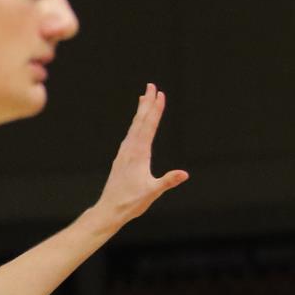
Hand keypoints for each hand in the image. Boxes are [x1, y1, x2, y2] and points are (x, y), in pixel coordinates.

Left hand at [89, 85, 188, 227]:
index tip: (160, 95)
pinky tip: (136, 123)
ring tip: (144, 98)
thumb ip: (168, 181)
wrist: (110, 209)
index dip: (155, 110)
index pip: (149, 126)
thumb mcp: (152, 192)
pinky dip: (136, 123)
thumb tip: (184, 174)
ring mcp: (125, 152)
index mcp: (139, 153)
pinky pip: (131, 134)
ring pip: (134, 126)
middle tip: (151, 85)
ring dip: (140, 110)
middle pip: (140, 121)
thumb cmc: (131, 202)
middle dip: (147, 103)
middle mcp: (130, 149)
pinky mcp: (123, 157)